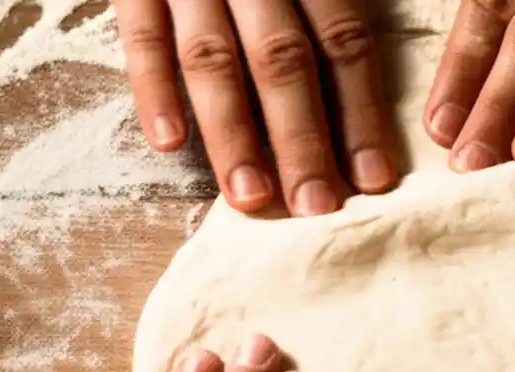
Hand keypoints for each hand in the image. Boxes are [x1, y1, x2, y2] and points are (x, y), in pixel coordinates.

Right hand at [114, 0, 397, 216]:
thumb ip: (336, 3)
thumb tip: (367, 74)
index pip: (343, 41)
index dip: (360, 111)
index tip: (373, 177)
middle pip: (282, 60)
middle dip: (302, 139)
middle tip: (316, 208)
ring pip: (212, 59)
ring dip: (232, 134)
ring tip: (249, 198)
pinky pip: (141, 35)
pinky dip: (151, 88)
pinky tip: (168, 144)